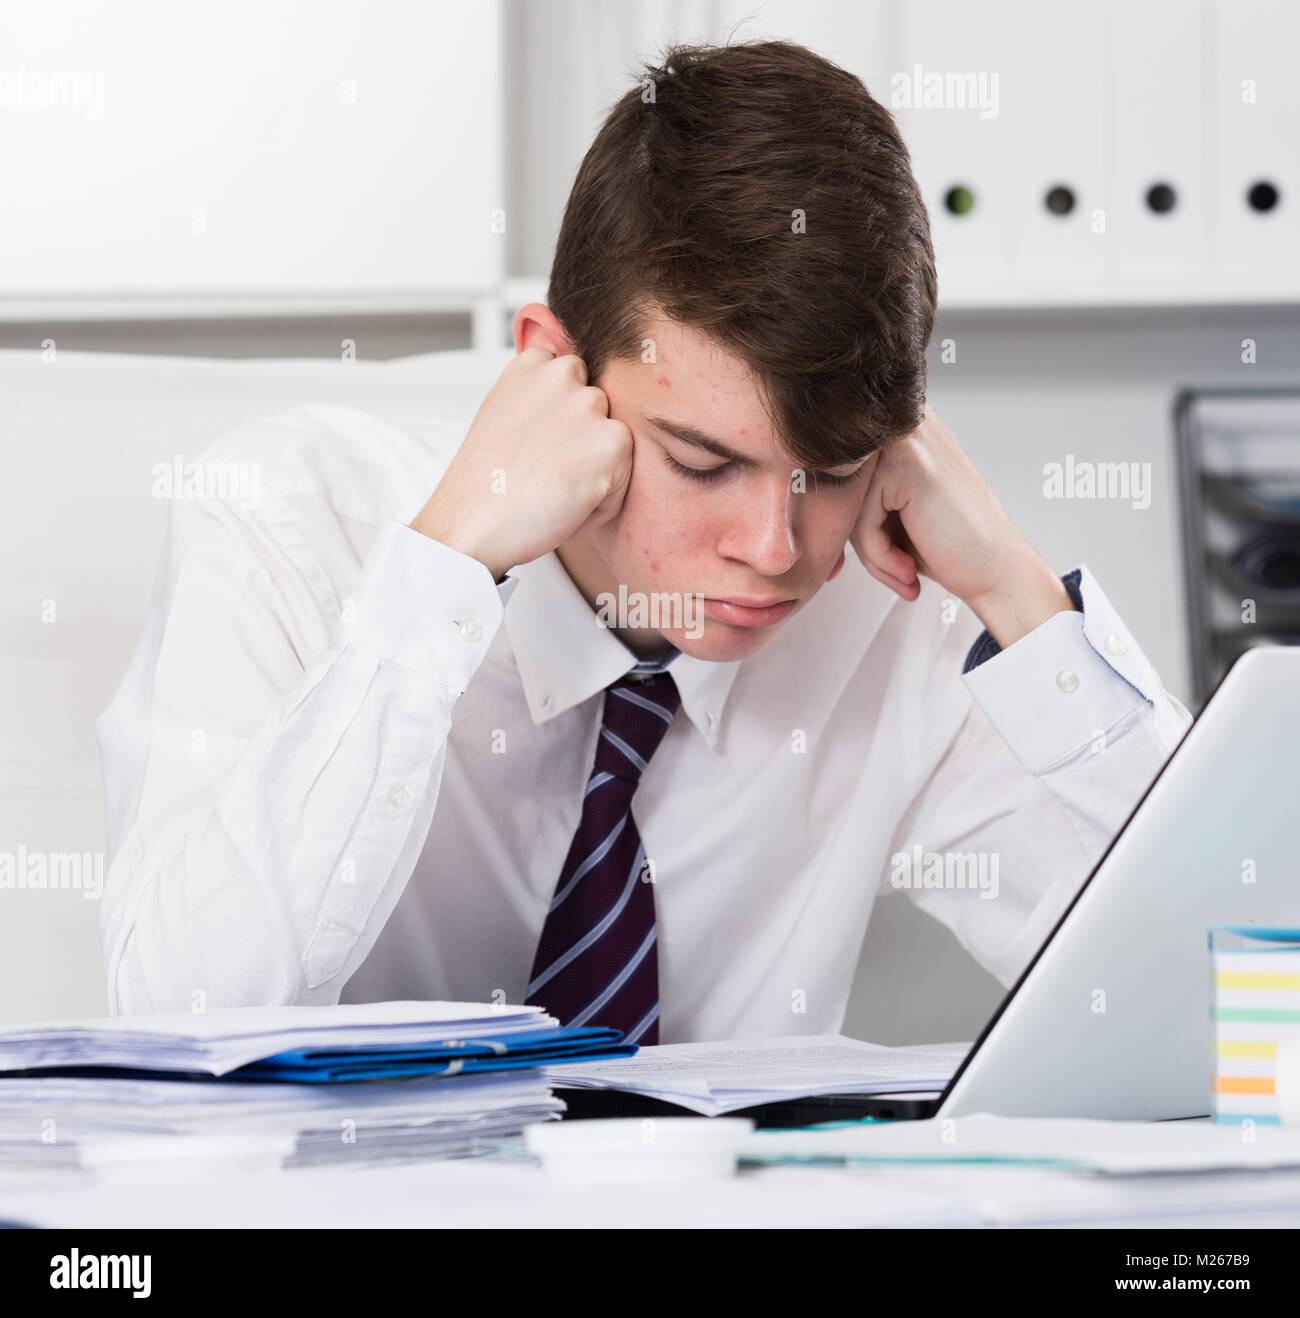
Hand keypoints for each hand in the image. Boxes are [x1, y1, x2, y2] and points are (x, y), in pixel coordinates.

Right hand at [410, 348, 632, 580]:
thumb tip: (569, 412)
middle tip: (545, 473)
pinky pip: (624, 478)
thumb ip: (537, 400)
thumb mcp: (503, 418)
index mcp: (532, 363)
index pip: (573, 381)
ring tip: (553, 490)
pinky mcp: (613, 441)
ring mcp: (590, 405)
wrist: (472, 521)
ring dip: (595, 470)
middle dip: (583, 441)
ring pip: (613, 443)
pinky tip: (565, 505)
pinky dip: (603, 502)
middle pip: (598, 411)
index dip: (561, 421)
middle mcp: (563, 373)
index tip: (536, 447)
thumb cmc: (485, 484)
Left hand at [850, 404, 1074, 647]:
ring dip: (870, 552)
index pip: (827, 475)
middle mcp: (898, 421)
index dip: (843, 523)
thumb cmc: (941, 543)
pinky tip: (911, 568)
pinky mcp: (906, 464)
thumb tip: (787, 490)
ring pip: (843, 507)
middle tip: (893, 571)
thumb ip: (844, 492)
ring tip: (904, 570)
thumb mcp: (883, 510)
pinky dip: (880, 556)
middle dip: (856, 540)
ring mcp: (904, 437)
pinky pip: (860, 522)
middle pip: (831, 489)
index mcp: (890, 426)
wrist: (996, 571)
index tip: (871, 557)